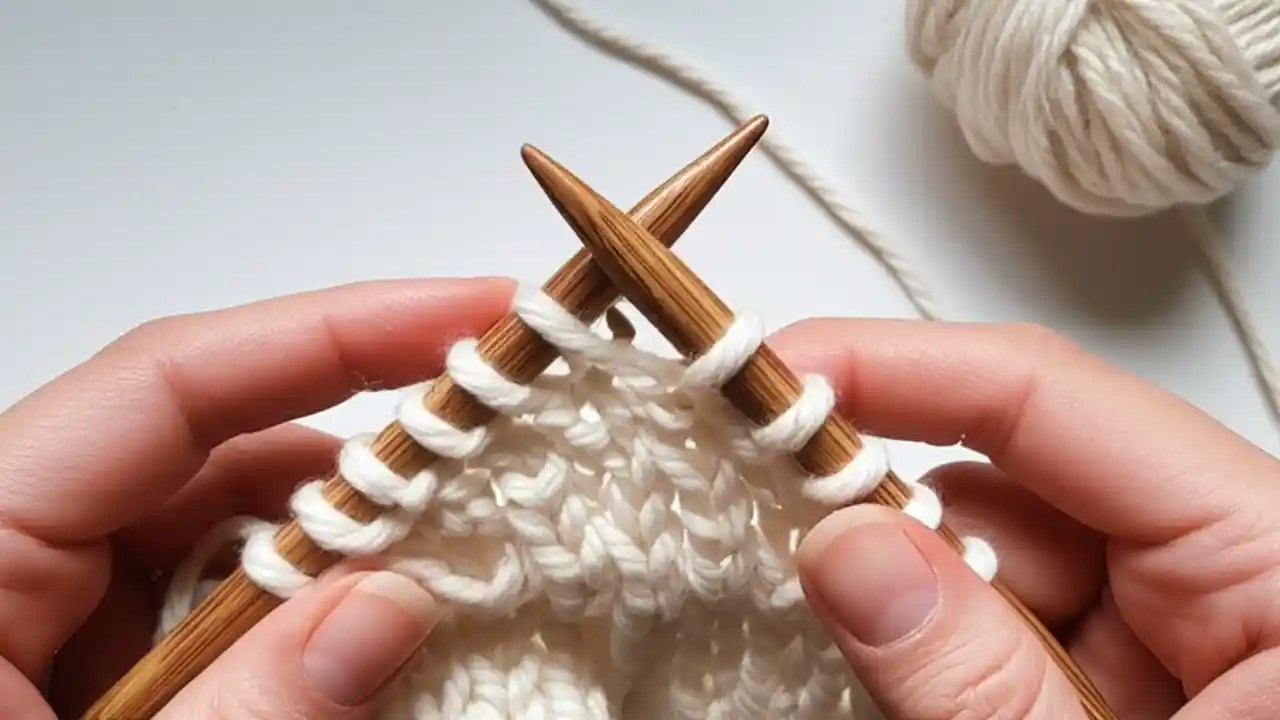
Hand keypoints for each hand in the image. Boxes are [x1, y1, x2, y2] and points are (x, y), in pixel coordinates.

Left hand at [0, 277, 513, 718]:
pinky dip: (306, 625)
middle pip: (218, 454)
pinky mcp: (97, 667)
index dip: (335, 332)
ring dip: (344, 562)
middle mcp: (17, 550)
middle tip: (495, 476)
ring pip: (234, 535)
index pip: (168, 383)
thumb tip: (392, 605)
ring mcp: (59, 612)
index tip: (476, 316)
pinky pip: (220, 611)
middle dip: (361, 470)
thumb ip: (244, 706)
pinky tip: (376, 651)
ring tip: (453, 587)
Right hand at [772, 320, 1279, 718]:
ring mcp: (1177, 629)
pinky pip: (1013, 631)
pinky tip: (909, 685)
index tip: (773, 375)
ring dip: (912, 612)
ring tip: (843, 657)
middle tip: (756, 523)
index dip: (897, 368)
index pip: (1055, 399)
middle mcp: (1226, 567)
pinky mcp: (1139, 679)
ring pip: (996, 568)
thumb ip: (983, 682)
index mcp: (1272, 554)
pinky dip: (942, 655)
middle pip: (1011, 490)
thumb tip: (844, 552)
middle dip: (887, 522)